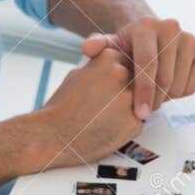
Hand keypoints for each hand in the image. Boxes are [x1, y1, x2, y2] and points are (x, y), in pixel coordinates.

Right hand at [29, 47, 141, 169]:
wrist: (54, 136)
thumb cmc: (61, 107)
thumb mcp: (77, 75)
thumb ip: (98, 69)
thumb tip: (108, 69)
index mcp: (109, 58)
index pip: (127, 61)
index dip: (119, 76)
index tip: (110, 85)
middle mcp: (123, 75)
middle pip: (136, 80)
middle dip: (126, 91)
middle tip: (108, 103)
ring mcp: (131, 99)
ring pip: (140, 102)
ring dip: (129, 108)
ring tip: (106, 117)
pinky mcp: (135, 122)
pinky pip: (137, 122)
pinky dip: (126, 126)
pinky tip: (107, 129)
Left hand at [82, 16, 194, 118]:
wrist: (149, 39)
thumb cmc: (127, 48)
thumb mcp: (109, 47)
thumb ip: (97, 47)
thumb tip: (89, 48)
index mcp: (145, 25)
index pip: (147, 64)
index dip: (144, 92)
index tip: (140, 114)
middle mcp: (170, 26)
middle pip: (166, 78)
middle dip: (154, 100)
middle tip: (144, 107)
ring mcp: (189, 37)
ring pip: (181, 84)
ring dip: (167, 98)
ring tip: (153, 95)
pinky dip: (181, 94)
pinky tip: (168, 88)